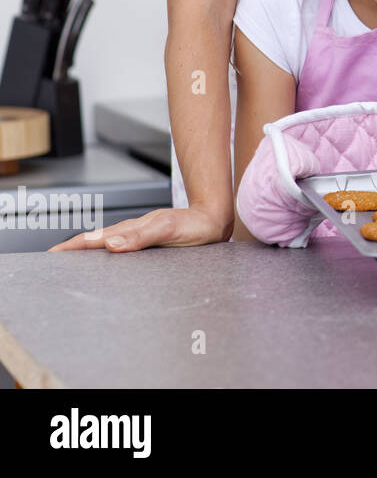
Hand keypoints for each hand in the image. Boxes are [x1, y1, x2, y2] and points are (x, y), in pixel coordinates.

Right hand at [48, 203, 232, 251]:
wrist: (215, 220)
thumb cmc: (194, 224)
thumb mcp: (168, 230)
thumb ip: (141, 236)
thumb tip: (111, 245)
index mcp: (131, 229)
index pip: (95, 239)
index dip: (73, 247)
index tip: (52, 255)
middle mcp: (132, 233)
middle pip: (95, 242)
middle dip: (72, 251)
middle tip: (52, 262)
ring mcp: (139, 238)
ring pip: (107, 246)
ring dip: (87, 254)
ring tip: (70, 265)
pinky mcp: (149, 245)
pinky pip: (121, 250)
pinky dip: (107, 256)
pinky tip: (106, 265)